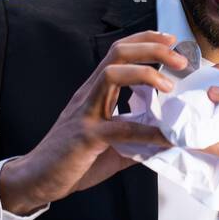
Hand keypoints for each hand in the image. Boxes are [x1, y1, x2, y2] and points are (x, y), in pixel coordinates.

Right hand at [0, 31, 187, 214]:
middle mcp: (89, 95)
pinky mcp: (86, 137)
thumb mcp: (111, 145)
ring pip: (111, 74)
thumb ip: (137, 138)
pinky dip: (148, 130)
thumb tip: (166, 139)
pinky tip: (166, 137)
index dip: (145, 40)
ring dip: (145, 73)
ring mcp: (86, 113)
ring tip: (169, 86)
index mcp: (95, 92)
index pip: (119, 53)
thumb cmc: (72, 159)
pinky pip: (120, 127)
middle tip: (180, 59)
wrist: (38, 178)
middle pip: (118, 53)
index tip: (171, 41)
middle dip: (152, 48)